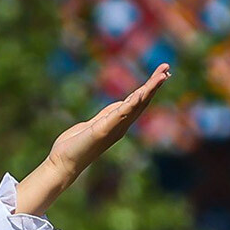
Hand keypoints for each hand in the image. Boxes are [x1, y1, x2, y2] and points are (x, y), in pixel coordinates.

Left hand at [14, 65, 168, 214]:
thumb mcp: (94, 125)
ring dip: (149, 89)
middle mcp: (121, 125)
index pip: (138, 102)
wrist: (63, 162)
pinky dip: (133, 102)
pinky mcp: (103, 129)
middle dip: (154, 84)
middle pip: (142, 101)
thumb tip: (117, 108)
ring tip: (161, 75)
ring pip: (137, 105)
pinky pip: (121, 113)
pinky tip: (142, 92)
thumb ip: (106, 116)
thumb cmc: (74, 146)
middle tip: (166, 67)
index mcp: (118, 122)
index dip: (149, 88)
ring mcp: (114, 127)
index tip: (160, 73)